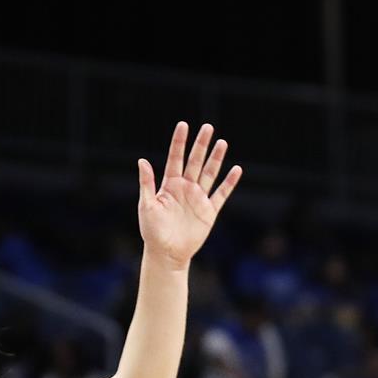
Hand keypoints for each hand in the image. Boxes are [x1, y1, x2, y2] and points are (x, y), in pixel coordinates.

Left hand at [137, 123, 241, 270]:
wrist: (166, 253)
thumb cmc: (152, 231)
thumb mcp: (146, 205)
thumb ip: (147, 183)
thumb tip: (142, 160)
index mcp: (169, 185)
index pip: (175, 158)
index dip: (179, 142)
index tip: (183, 125)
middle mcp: (185, 188)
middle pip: (195, 162)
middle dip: (201, 144)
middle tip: (208, 127)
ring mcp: (198, 198)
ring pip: (209, 174)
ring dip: (216, 159)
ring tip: (222, 142)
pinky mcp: (209, 211)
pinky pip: (221, 194)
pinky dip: (229, 183)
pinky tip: (236, 170)